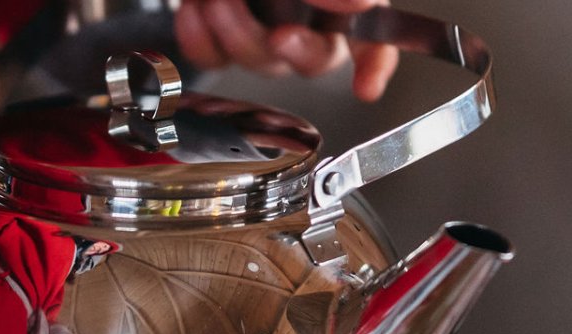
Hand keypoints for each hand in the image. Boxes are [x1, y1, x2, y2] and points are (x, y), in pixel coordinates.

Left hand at [174, 0, 398, 101]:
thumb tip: (363, 4)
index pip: (373, 37)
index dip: (375, 64)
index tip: (365, 87)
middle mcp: (305, 19)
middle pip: (315, 59)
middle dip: (298, 49)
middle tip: (280, 35)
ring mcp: (261, 31)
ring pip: (261, 60)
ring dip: (238, 30)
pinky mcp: (219, 38)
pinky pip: (214, 58)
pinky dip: (200, 37)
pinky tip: (196, 8)